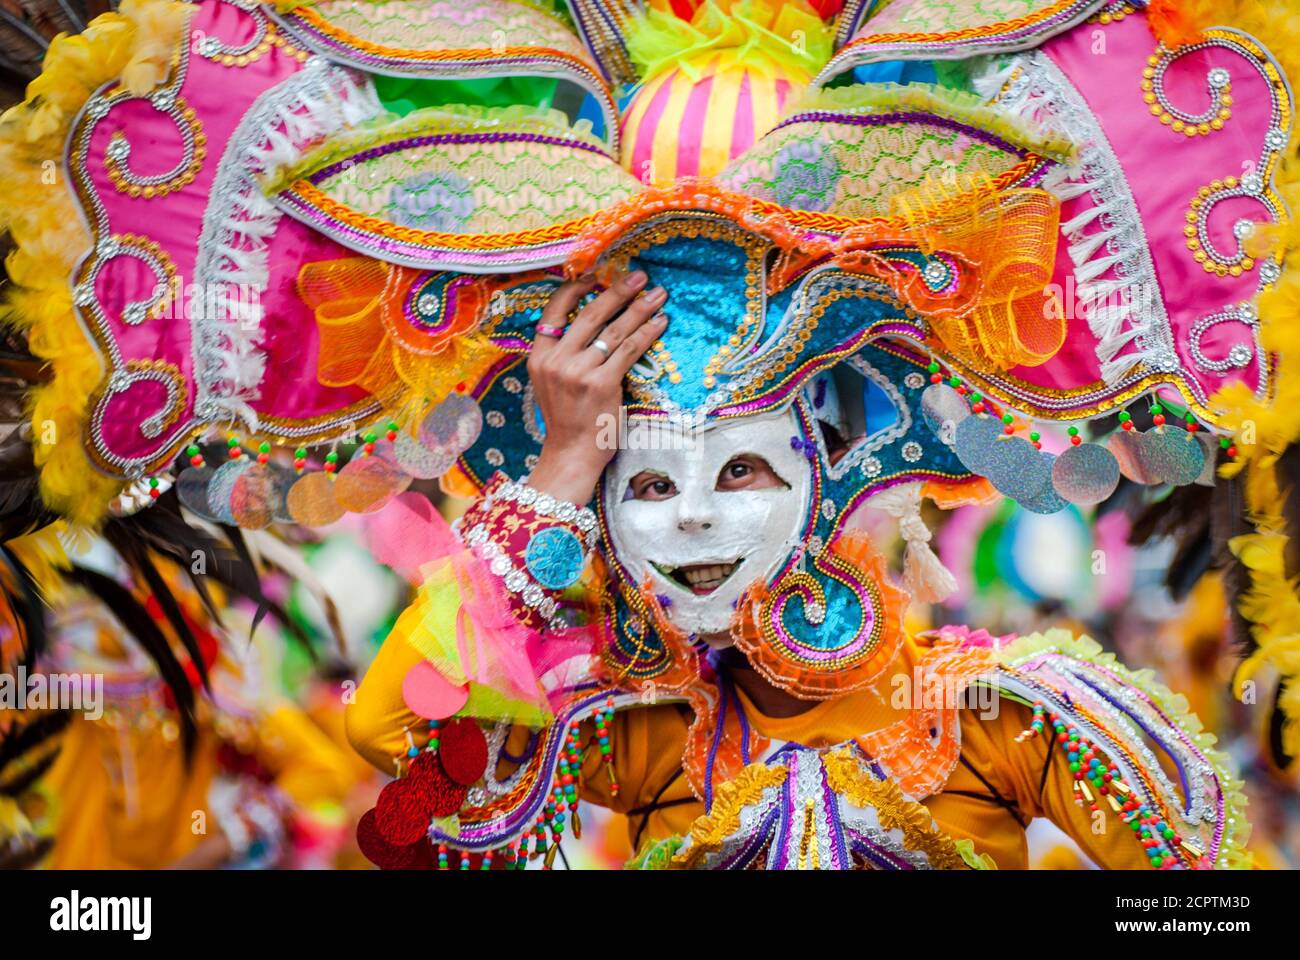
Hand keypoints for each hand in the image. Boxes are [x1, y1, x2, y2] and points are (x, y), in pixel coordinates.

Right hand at [525, 270, 666, 504]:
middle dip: (618, 291)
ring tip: (658, 295)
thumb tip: (591, 320)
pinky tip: (660, 323)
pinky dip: (647, 333)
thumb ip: (562, 353)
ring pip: (614, 330)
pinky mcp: (602, 385)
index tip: (596, 274)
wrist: (570, 454)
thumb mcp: (550, 382)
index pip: (554, 311)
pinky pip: (629, 350)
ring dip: (640, 308)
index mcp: (539, 357)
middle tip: (640, 276)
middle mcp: (556, 361)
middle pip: (590, 314)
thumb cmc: (566, 418)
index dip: (576, 288)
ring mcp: (579, 373)